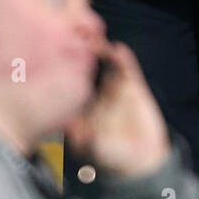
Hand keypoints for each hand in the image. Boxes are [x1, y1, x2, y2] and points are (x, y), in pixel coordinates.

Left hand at [62, 40, 171, 180]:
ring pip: (107, 64)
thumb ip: (82, 136)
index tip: (56, 54)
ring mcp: (116, 89)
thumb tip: (67, 126)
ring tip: (94, 39)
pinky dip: (124, 58)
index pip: (72, 82)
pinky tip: (119, 49)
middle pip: (88, 66)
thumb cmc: (112, 156)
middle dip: (80, 50)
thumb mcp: (92, 148)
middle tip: (73, 37)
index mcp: (84, 105)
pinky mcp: (134, 89)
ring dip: (101, 49)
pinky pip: (128, 69)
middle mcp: (98, 93)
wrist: (142, 161)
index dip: (64, 67)